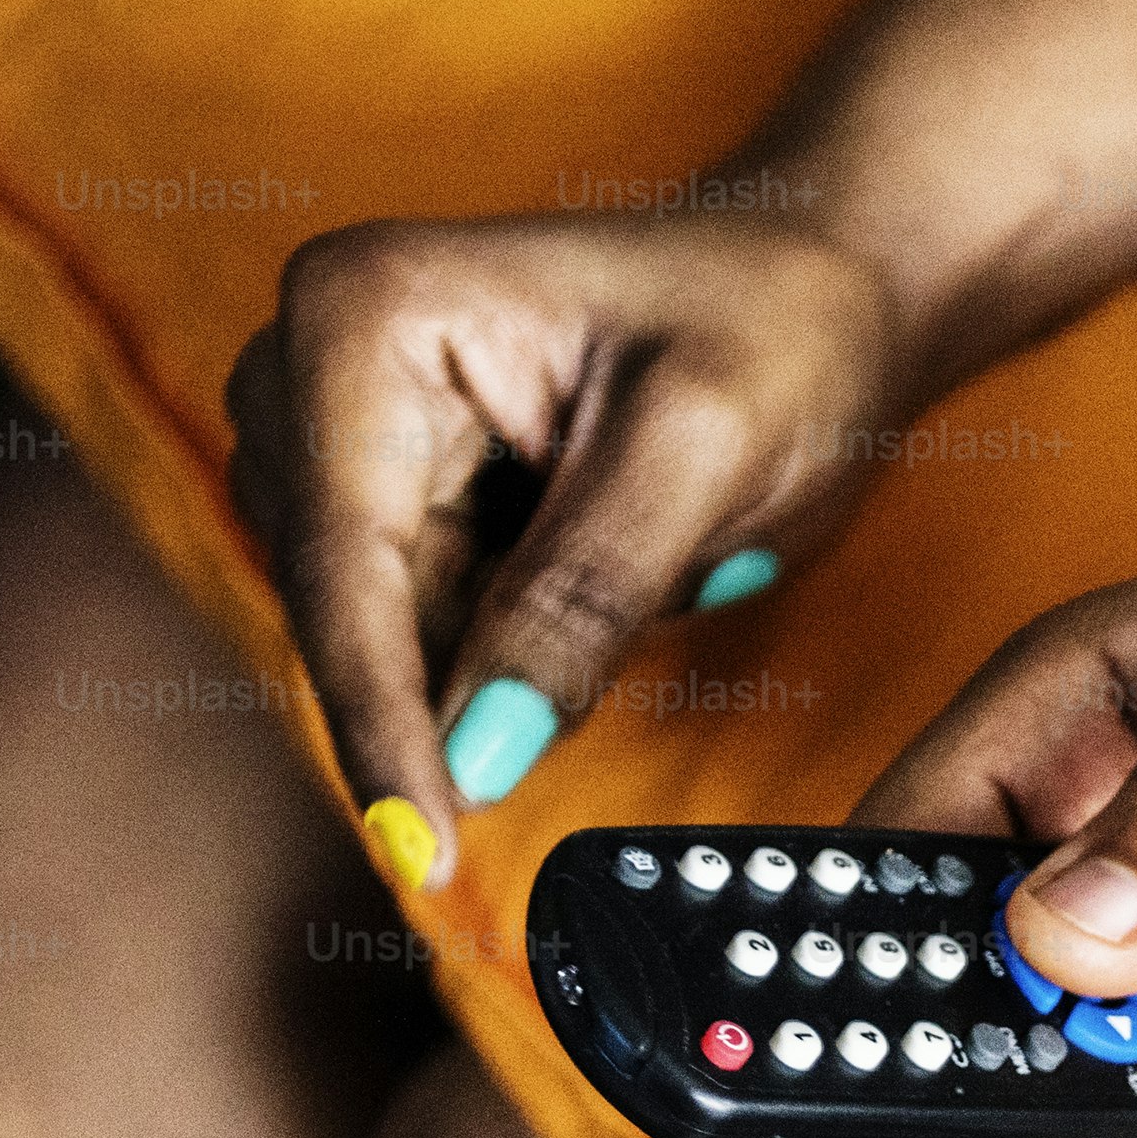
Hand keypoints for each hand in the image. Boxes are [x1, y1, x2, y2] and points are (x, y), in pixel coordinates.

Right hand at [227, 209, 896, 881]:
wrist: (819, 290)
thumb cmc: (773, 326)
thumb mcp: (701, 453)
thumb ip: (581, 599)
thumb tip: (481, 756)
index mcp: (364, 310)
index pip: (340, 558)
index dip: (379, 717)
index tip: (419, 847)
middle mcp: (318, 361)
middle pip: (333, 599)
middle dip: (429, 697)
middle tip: (551, 756)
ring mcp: (345, 430)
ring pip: (366, 626)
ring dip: (469, 674)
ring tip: (625, 592)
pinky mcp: (394, 494)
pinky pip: (413, 624)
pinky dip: (486, 663)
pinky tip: (585, 621)